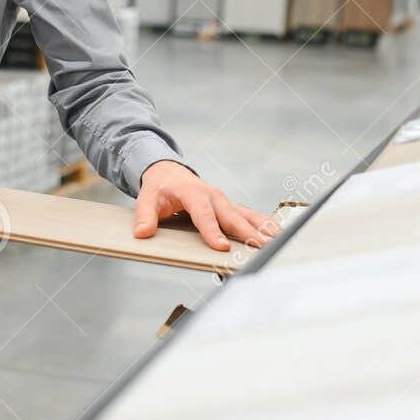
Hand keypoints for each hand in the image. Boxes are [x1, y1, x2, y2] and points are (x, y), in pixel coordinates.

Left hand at [132, 160, 280, 251]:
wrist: (168, 172)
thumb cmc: (159, 188)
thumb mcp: (146, 199)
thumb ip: (144, 217)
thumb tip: (142, 233)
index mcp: (193, 194)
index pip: (204, 215)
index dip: (213, 232)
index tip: (222, 247)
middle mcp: (213, 196)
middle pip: (231, 217)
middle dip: (248, 232)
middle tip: (262, 247)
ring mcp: (223, 201)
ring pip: (244, 215)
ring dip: (261, 228)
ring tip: (276, 241)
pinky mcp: (228, 206)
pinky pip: (247, 215)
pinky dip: (262, 224)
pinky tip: (275, 233)